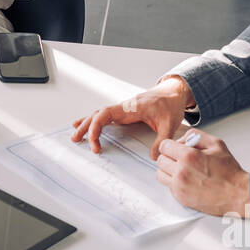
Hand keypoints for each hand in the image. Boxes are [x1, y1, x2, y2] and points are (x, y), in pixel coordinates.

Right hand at [70, 76, 193, 157]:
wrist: (174, 92)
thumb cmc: (170, 104)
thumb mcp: (169, 124)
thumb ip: (161, 140)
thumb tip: (153, 157)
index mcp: (130, 107)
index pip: (105, 114)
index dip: (96, 127)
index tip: (95, 143)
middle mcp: (123, 107)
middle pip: (98, 114)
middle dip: (85, 127)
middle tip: (76, 140)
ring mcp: (123, 109)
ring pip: (99, 114)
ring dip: (87, 124)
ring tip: (75, 136)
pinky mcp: (124, 112)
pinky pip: (105, 115)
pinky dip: (94, 121)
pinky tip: (85, 124)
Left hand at [155, 129, 249, 216]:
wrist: (237, 194)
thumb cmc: (229, 171)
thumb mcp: (216, 144)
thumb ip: (196, 136)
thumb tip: (181, 139)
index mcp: (188, 156)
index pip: (164, 146)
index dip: (170, 145)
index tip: (176, 148)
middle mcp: (181, 172)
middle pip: (160, 160)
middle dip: (170, 157)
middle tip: (181, 159)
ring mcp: (180, 186)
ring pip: (160, 174)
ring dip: (168, 170)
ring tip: (182, 169)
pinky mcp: (181, 198)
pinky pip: (168, 186)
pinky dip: (174, 182)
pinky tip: (187, 180)